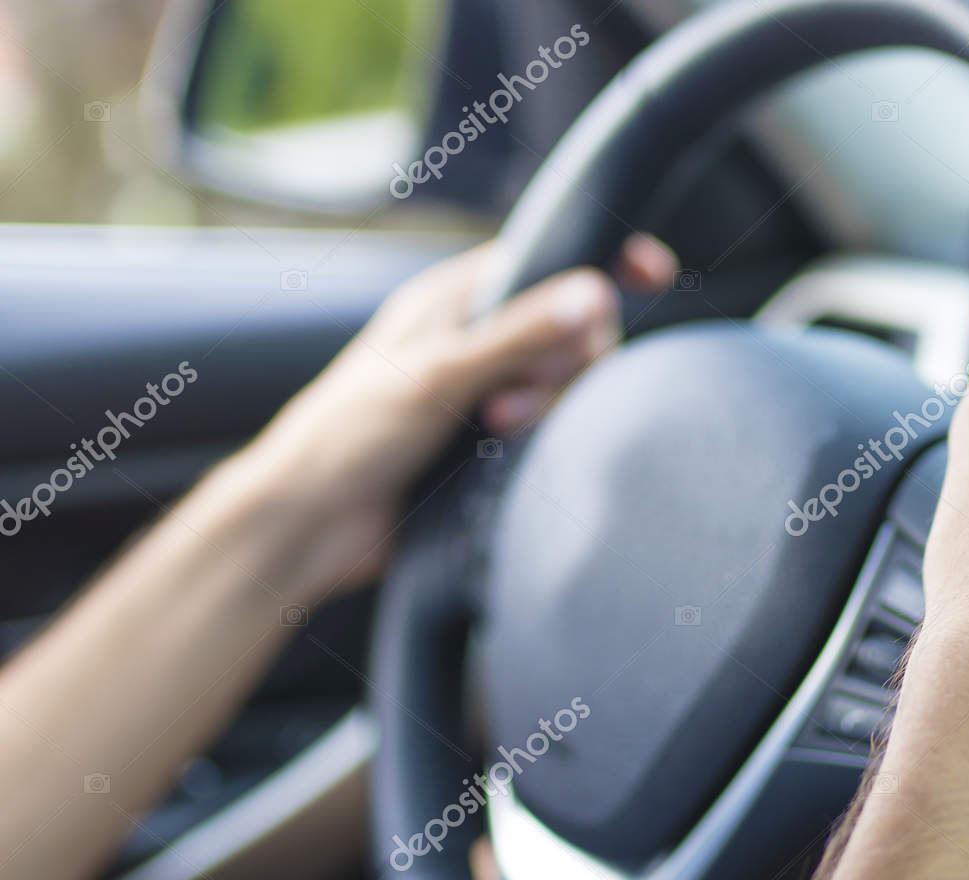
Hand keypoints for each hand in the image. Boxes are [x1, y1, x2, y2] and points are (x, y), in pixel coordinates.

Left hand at [235, 234, 674, 597]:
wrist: (312, 528)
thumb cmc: (347, 436)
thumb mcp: (438, 375)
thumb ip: (522, 335)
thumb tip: (596, 293)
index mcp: (456, 298)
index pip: (548, 258)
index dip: (599, 261)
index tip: (651, 271)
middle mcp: (476, 339)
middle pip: (572, 329)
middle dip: (566, 361)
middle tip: (516, 394)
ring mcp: (488, 393)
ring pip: (567, 385)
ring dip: (547, 406)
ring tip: (498, 429)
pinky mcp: (495, 447)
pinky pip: (551, 433)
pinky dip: (542, 442)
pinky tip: (506, 456)